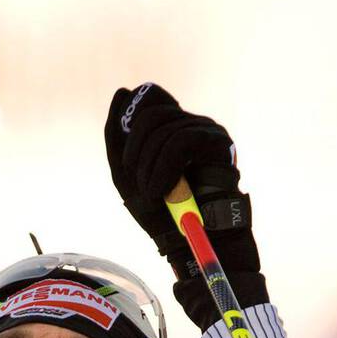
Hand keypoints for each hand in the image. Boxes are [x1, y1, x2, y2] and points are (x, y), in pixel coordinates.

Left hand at [104, 83, 265, 329]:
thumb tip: (121, 92)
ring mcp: (207, 130)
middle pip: (151, 111)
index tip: (128, 157)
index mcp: (170, 127)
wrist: (192, 245)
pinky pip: (182, 141)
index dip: (131, 117)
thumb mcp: (127, 176)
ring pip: (165, 129)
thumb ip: (117, 137)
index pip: (149, 95)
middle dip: (134, 151)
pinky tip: (162, 193)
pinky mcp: (219, 143)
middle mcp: (191, 122)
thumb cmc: (162, 216)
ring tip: (154, 197)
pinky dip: (163, 171)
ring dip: (149, 169)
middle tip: (138, 183)